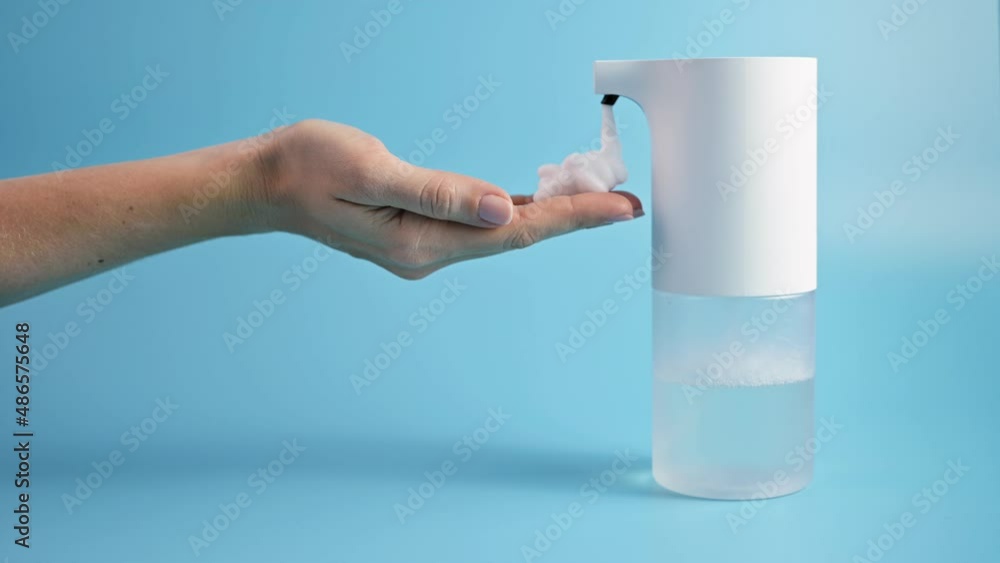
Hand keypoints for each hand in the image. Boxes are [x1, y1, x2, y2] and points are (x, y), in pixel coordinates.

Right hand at [254, 120, 643, 278]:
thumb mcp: (374, 171)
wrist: (265, 183)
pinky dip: (513, 213)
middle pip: (517, 237)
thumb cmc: (310, 166)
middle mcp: (429, 255)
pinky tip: (534, 203)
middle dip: (572, 217)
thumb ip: (440, 194)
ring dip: (548, 216)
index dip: (573, 217)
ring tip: (595, 198)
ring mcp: (423, 249)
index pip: (516, 231)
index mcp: (422, 243)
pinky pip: (478, 228)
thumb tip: (505, 209)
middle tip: (624, 201)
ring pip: (500, 233)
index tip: (621, 208)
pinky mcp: (417, 235)